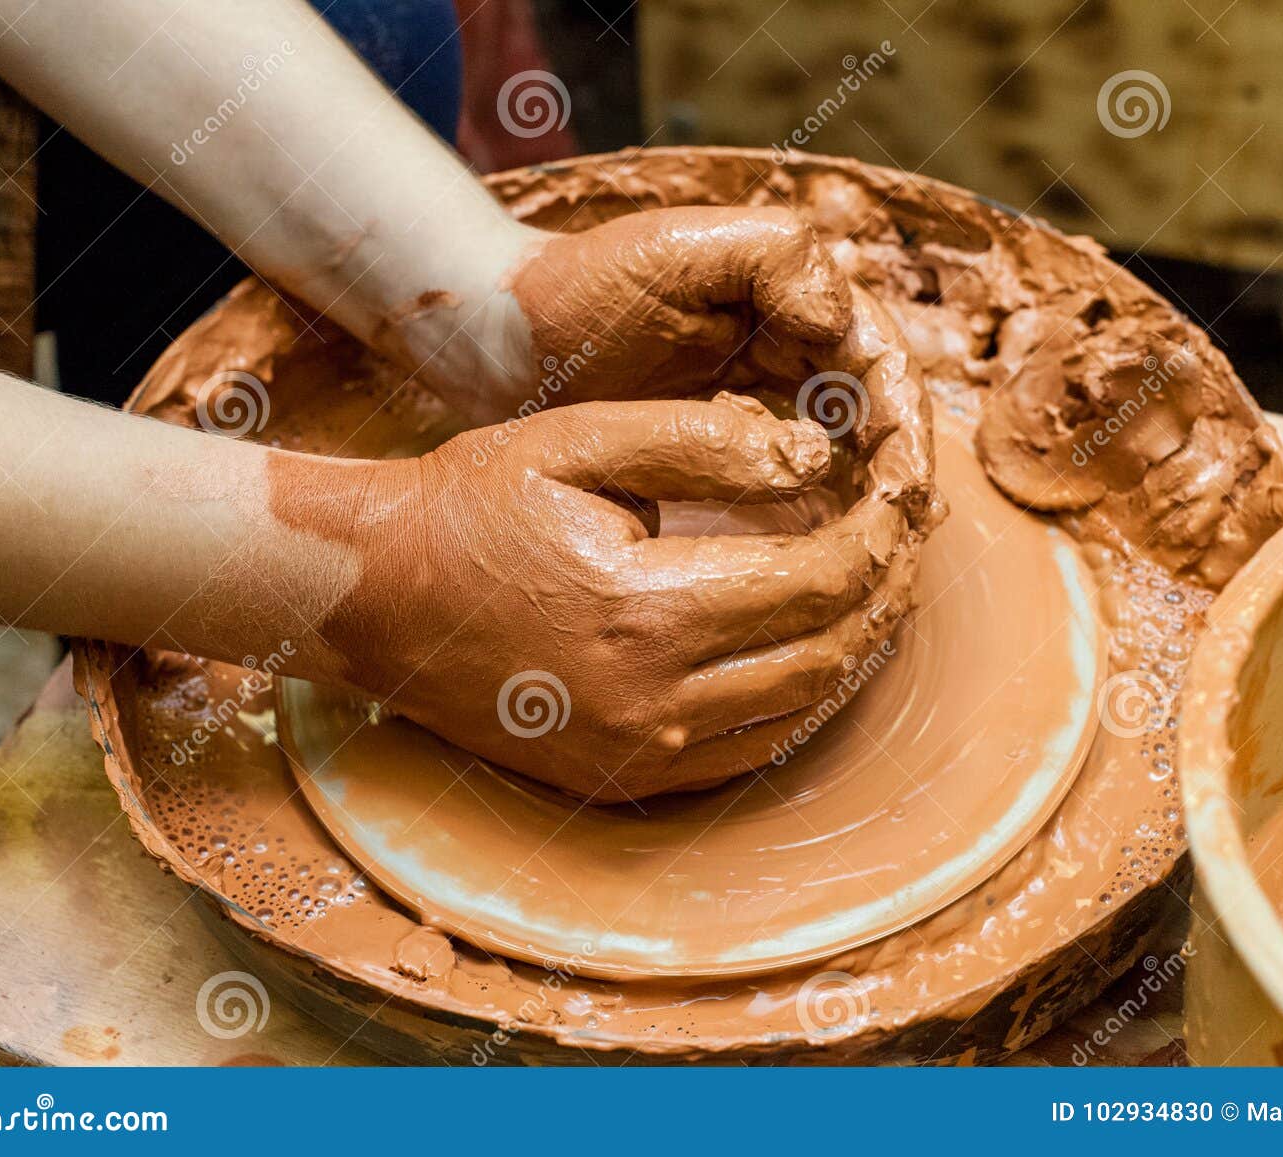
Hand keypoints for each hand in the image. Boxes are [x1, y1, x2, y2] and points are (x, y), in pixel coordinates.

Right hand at [276, 394, 910, 801]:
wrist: (375, 596)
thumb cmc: (471, 504)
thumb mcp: (579, 442)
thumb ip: (703, 443)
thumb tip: (813, 458)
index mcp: (647, 607)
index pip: (819, 581)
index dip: (878, 539)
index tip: (899, 499)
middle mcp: (652, 700)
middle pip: (828, 655)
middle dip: (884, 593)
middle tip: (906, 543)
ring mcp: (636, 752)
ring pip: (800, 712)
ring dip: (854, 652)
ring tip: (877, 591)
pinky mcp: (620, 777)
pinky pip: (747, 752)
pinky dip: (800, 703)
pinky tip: (814, 654)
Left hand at [498, 207, 943, 531]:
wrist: (505, 342)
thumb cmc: (580, 287)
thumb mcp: (675, 249)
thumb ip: (771, 256)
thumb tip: (842, 317)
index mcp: (794, 296)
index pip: (878, 360)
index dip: (903, 421)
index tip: (904, 485)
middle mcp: (792, 346)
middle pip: (877, 413)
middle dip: (900, 473)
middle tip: (902, 538)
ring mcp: (764, 397)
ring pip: (848, 455)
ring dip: (871, 503)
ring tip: (880, 558)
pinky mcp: (729, 446)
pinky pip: (797, 484)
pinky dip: (821, 517)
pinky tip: (828, 556)